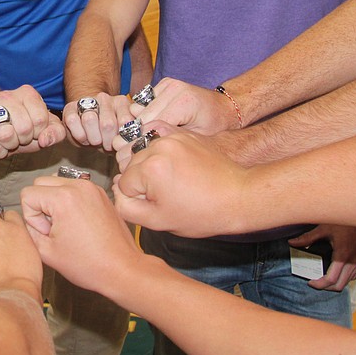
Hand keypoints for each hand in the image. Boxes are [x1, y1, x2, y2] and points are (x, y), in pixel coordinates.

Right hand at [0, 85, 65, 159]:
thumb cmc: (26, 125)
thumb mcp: (46, 127)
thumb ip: (56, 132)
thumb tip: (45, 140)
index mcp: (27, 93)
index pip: (40, 119)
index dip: (40, 132)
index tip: (35, 130)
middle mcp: (7, 96)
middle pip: (24, 128)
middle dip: (25, 139)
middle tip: (21, 136)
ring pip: (6, 135)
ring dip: (12, 146)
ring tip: (11, 140)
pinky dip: (0, 153)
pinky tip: (0, 145)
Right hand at [19, 177, 142, 293]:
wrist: (122, 268)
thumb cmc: (89, 264)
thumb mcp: (46, 252)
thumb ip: (28, 231)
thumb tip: (27, 220)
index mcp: (64, 198)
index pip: (28, 195)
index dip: (32, 218)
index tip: (47, 233)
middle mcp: (79, 186)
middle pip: (40, 183)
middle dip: (41, 206)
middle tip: (53, 229)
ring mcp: (91, 188)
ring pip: (56, 183)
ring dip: (54, 202)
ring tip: (65, 226)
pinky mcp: (100, 193)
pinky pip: (73, 188)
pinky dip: (69, 201)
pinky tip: (77, 223)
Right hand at [63, 91, 135, 152]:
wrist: (88, 123)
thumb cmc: (108, 133)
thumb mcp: (122, 134)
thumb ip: (131, 134)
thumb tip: (136, 141)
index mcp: (122, 103)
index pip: (125, 121)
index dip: (121, 138)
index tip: (119, 144)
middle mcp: (105, 98)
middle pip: (107, 123)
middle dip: (107, 141)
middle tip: (106, 145)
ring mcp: (88, 100)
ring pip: (89, 119)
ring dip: (93, 138)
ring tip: (95, 141)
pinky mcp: (70, 107)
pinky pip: (72, 121)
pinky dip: (79, 135)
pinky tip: (84, 138)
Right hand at [113, 132, 250, 237]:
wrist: (238, 195)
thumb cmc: (201, 213)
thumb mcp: (157, 221)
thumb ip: (126, 206)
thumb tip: (117, 189)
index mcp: (150, 168)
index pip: (123, 183)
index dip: (137, 198)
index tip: (160, 204)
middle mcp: (158, 146)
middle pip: (131, 165)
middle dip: (143, 181)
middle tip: (168, 195)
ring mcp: (172, 136)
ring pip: (144, 153)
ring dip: (152, 167)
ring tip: (175, 182)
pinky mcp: (182, 134)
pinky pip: (159, 143)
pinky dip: (163, 155)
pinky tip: (179, 169)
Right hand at [130, 77, 237, 136]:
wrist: (224, 107)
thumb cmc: (213, 127)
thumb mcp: (196, 139)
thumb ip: (171, 139)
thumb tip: (144, 146)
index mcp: (184, 102)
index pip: (151, 124)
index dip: (144, 140)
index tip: (141, 153)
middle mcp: (174, 89)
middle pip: (142, 115)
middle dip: (141, 132)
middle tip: (144, 145)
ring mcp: (169, 83)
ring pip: (138, 107)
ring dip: (142, 121)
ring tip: (154, 131)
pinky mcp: (165, 83)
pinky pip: (143, 101)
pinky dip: (147, 112)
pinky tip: (159, 120)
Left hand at [288, 224, 355, 292]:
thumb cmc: (344, 219)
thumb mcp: (324, 228)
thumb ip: (307, 238)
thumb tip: (292, 242)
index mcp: (343, 256)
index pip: (331, 280)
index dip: (319, 285)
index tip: (311, 282)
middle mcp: (354, 261)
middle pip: (340, 285)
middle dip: (327, 287)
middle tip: (317, 282)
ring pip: (349, 280)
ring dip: (337, 282)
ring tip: (325, 276)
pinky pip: (355, 273)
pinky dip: (345, 276)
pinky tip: (338, 269)